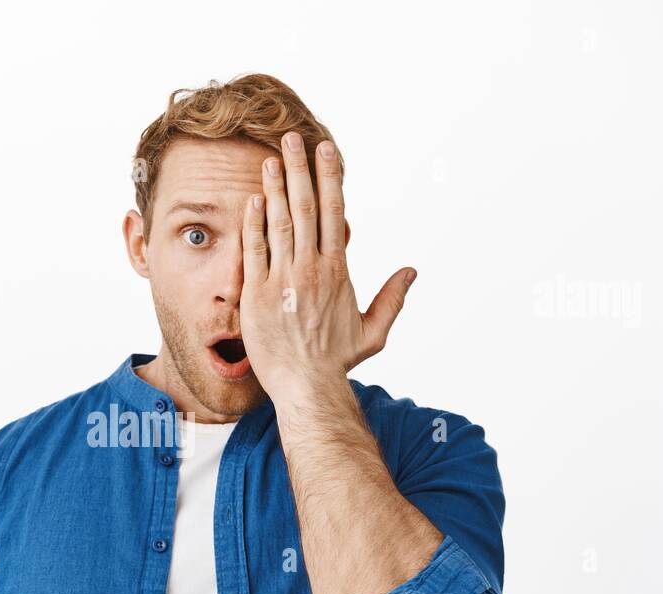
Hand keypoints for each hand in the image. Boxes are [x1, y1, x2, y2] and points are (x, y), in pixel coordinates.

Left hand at [239, 131, 416, 406]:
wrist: (306, 386)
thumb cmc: (336, 362)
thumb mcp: (372, 331)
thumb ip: (391, 298)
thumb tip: (411, 272)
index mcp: (337, 271)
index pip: (334, 213)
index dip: (329, 178)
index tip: (326, 150)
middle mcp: (311, 269)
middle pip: (306, 208)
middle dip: (300, 169)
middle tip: (293, 137)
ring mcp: (284, 280)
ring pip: (279, 223)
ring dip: (275, 188)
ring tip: (271, 158)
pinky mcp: (258, 294)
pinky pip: (255, 251)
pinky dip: (253, 224)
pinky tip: (251, 199)